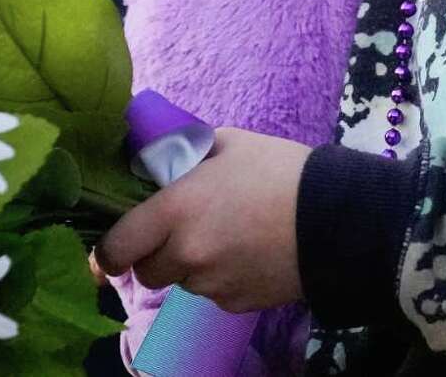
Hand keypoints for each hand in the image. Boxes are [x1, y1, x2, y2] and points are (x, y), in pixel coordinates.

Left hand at [94, 128, 307, 312]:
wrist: (337, 219)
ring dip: (191, 265)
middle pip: (147, 271)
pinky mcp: (237, 304)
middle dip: (157, 253)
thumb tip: (157, 161)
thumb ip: (183, 153)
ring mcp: (212, 285)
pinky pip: (214, 294)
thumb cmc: (280, 170)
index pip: (116, 249)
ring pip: (182, 282)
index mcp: (176, 211)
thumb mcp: (227, 142)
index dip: (108, 251)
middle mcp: (187, 254)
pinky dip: (221, 279)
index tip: (114, 247)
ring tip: (228, 235)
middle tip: (184, 229)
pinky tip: (249, 253)